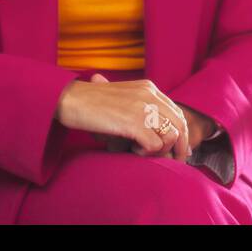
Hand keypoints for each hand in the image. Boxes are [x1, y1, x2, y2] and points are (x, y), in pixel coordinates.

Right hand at [86, 75, 214, 156]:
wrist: (69, 98)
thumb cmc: (90, 102)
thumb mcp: (121, 98)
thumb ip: (139, 107)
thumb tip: (154, 131)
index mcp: (149, 88)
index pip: (177, 113)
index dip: (182, 134)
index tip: (180, 150)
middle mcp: (150, 95)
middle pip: (180, 125)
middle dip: (181, 147)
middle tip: (175, 162)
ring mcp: (143, 108)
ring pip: (172, 135)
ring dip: (163, 150)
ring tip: (146, 152)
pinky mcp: (134, 122)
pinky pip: (155, 145)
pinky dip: (147, 153)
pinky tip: (134, 151)